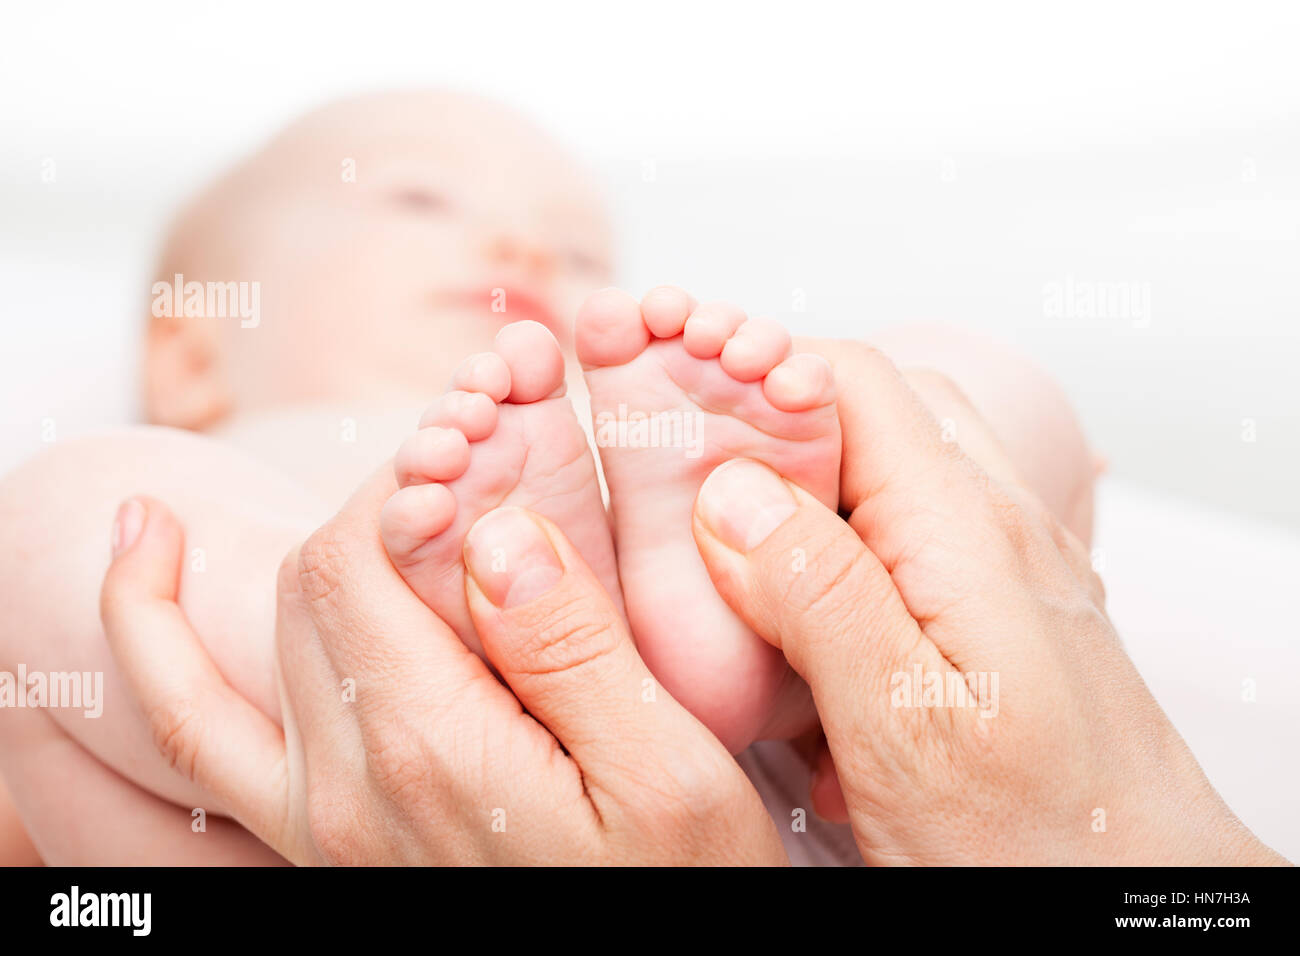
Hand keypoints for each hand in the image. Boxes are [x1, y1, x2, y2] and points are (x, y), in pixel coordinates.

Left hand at [99, 470, 786, 864]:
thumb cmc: (682, 892)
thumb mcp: (669, 779)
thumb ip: (573, 651)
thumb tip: (496, 530)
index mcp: (432, 748)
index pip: (362, 552)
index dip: (408, 471)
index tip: (484, 430)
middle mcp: (348, 784)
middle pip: (312, 580)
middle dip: (374, 499)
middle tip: (459, 453)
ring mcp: (318, 818)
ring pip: (252, 638)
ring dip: (266, 557)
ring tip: (231, 500)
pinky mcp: (319, 840)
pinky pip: (195, 734)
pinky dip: (152, 646)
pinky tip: (147, 570)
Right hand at [692, 341, 1284, 864]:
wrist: (1142, 892)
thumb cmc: (1044, 839)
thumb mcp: (907, 729)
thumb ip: (820, 597)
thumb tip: (732, 494)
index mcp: (963, 531)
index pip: (853, 379)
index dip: (755, 370)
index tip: (678, 402)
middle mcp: (992, 528)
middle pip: (869, 411)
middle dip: (771, 424)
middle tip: (690, 473)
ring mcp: (1000, 567)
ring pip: (885, 474)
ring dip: (804, 494)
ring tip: (736, 559)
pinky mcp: (996, 613)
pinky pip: (906, 540)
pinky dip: (839, 556)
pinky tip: (807, 633)